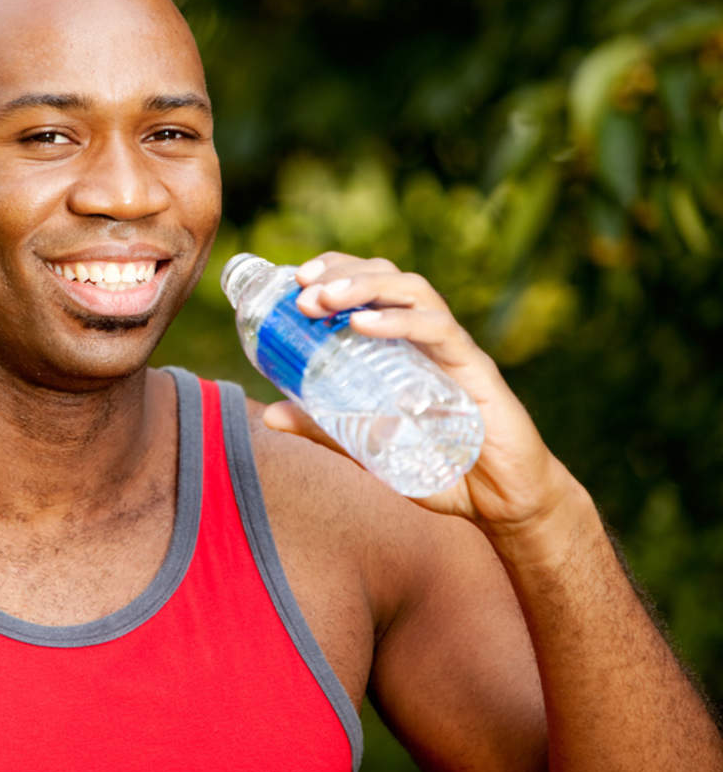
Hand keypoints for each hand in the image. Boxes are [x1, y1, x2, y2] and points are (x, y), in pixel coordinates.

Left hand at [260, 252, 578, 543]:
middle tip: (300, 289)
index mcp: (401, 344)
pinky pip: (438, 330)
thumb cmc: (440, 467)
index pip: (368, 286)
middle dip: (341, 273)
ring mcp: (452, 347)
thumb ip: (325, 428)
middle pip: (387, 276)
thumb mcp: (368, 448)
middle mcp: (426, 335)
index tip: (293, 278)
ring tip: (323, 298)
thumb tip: (270, 415)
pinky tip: (363, 324)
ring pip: (412, 290)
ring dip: (363, 286)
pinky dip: (399, 321)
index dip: (333, 271)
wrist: (502, 501)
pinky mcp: (476, 368)